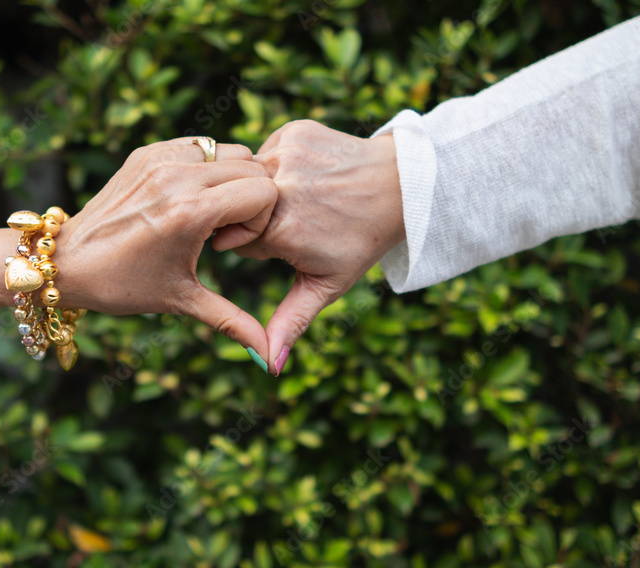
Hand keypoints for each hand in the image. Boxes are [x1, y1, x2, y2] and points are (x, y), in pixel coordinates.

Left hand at [59, 138, 276, 353]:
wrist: (69, 262)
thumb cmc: (124, 285)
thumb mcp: (183, 301)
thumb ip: (233, 322)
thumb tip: (268, 357)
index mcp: (190, 212)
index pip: (263, 192)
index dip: (258, 220)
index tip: (227, 243)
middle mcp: (177, 177)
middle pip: (251, 166)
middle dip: (249, 198)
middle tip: (220, 230)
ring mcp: (160, 159)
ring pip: (229, 151)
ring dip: (229, 178)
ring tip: (205, 211)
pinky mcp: (147, 152)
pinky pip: (200, 146)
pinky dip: (205, 166)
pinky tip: (187, 196)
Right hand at [215, 120, 404, 373]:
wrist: (401, 185)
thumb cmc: (362, 240)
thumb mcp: (327, 286)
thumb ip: (290, 322)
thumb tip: (268, 365)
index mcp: (281, 231)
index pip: (237, 244)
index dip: (261, 247)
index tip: (292, 242)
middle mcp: (278, 189)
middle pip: (238, 210)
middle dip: (258, 218)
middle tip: (299, 219)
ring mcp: (286, 154)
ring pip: (248, 179)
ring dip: (268, 189)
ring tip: (305, 196)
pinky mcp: (293, 130)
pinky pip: (266, 151)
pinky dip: (280, 163)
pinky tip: (309, 173)